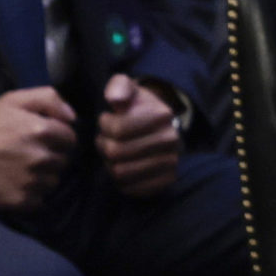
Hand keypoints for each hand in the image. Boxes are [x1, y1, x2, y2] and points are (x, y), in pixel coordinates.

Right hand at [0, 87, 76, 210]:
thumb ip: (49, 99)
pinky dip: (33, 193)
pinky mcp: (22, 201)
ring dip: (44, 176)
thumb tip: (73, 116)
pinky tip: (19, 183)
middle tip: (31, 153)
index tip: (43, 138)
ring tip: (24, 169)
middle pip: (64, 160)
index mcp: (42, 131)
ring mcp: (32, 181)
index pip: (71, 138)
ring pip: (54, 181)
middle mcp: (41, 158)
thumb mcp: (13, 100)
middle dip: (52, 156)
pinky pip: (41, 198)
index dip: (59, 137)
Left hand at [98, 74, 181, 197]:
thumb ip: (119, 86)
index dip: (104, 125)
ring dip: (110, 164)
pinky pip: (131, 189)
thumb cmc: (135, 107)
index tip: (107, 120)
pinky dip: (120, 181)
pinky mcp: (166, 181)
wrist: (157, 127)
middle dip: (104, 145)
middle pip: (116, 152)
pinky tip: (123, 167)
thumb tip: (116, 100)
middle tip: (107, 139)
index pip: (118, 129)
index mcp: (162, 115)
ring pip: (120, 172)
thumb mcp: (126, 88)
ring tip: (114, 153)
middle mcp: (171, 139)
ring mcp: (171, 162)